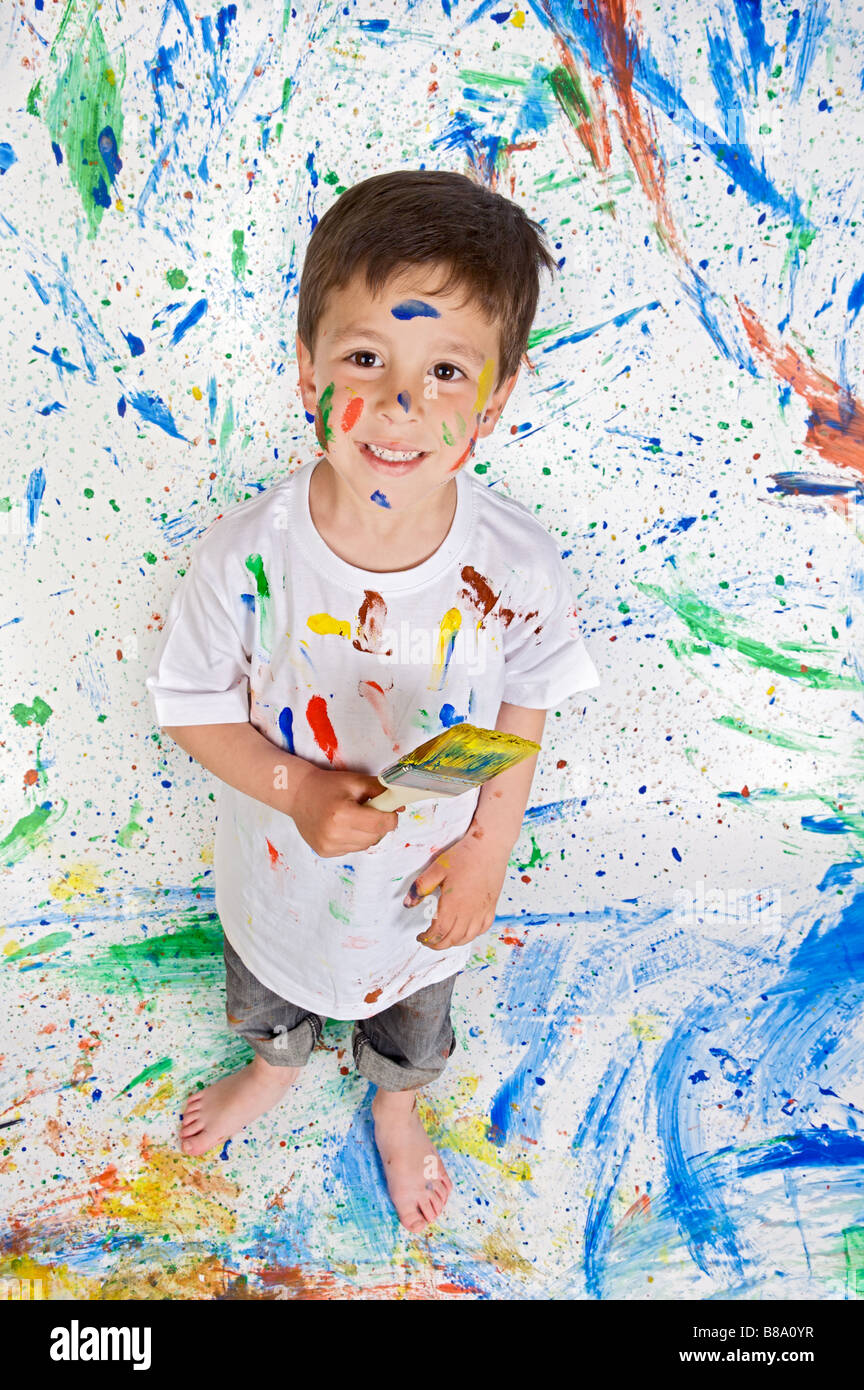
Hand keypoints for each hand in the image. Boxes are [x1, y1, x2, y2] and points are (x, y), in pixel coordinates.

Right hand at [289, 765, 404, 857]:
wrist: (298, 794)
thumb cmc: (328, 785)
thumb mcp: (356, 781)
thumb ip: (381, 791)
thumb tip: (401, 805)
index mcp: (343, 814)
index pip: (382, 824)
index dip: (390, 816)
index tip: (388, 809)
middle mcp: (334, 834)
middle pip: (376, 836)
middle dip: (379, 824)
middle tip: (369, 810)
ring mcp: (328, 846)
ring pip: (365, 845)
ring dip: (367, 833)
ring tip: (354, 817)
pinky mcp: (325, 852)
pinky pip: (352, 849)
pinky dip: (354, 839)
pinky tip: (343, 826)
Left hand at [403, 833, 510, 950]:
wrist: (490, 846)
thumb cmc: (464, 855)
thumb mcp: (437, 868)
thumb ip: (420, 887)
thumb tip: (408, 904)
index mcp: (454, 905)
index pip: (439, 932)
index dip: (428, 939)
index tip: (421, 937)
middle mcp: (470, 912)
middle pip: (453, 939)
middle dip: (438, 944)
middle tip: (429, 940)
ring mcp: (482, 911)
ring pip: (468, 937)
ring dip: (454, 942)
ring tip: (444, 938)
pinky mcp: (491, 906)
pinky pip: (483, 928)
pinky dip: (472, 934)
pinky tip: (465, 930)